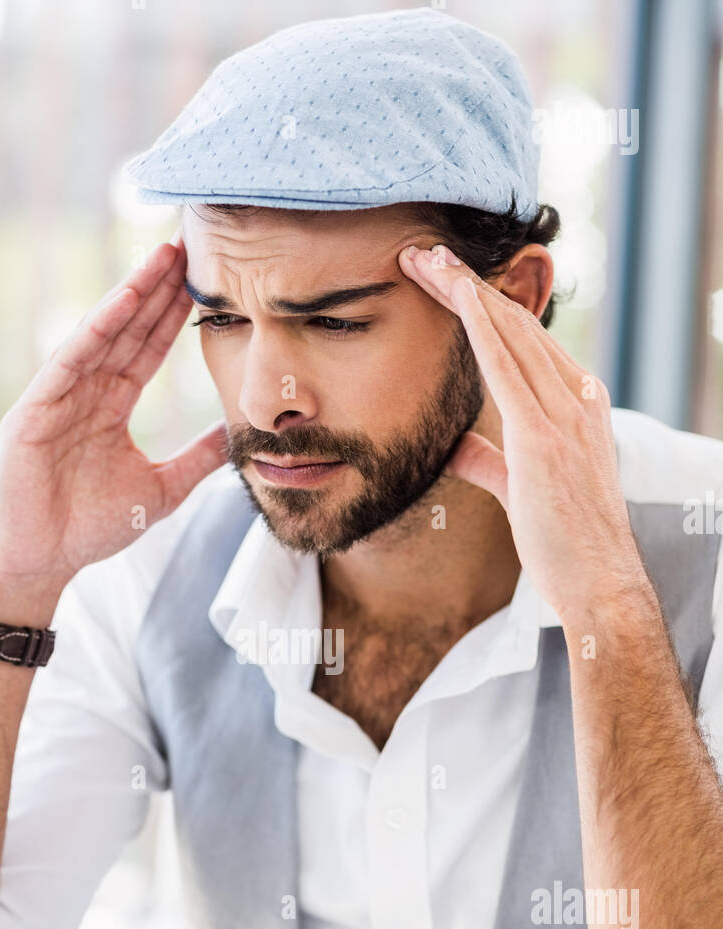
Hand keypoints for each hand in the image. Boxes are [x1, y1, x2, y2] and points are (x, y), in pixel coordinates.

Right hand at [0, 239, 225, 620]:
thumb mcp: (161, 490)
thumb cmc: (89, 528)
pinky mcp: (36, 408)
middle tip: (189, 243)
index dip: (175, 315)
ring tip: (163, 256)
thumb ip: (196, 460)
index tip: (206, 280)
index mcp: (111, 406)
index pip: (148, 349)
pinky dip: (98, 328)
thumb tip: (237, 438)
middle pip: (129, 330)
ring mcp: (60, 396)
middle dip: (158, 288)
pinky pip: (72, 359)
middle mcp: (86, 392)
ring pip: (103, 334)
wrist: (40, 561)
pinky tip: (125, 300)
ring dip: (133, 294)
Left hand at [398, 243, 647, 626]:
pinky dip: (481, 327)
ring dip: (464, 291)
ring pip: (510, 333)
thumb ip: (488, 460)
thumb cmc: (565, 544)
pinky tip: (457, 296)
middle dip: (466, 284)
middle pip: (515, 324)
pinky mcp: (545, 440)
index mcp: (578, 406)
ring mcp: (566, 416)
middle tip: (422, 253)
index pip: (524, 340)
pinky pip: (508, 369)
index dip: (481, 305)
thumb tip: (454, 447)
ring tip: (425, 260)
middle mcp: (578, 399)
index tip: (443, 281)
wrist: (600, 583)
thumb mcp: (520, 489)